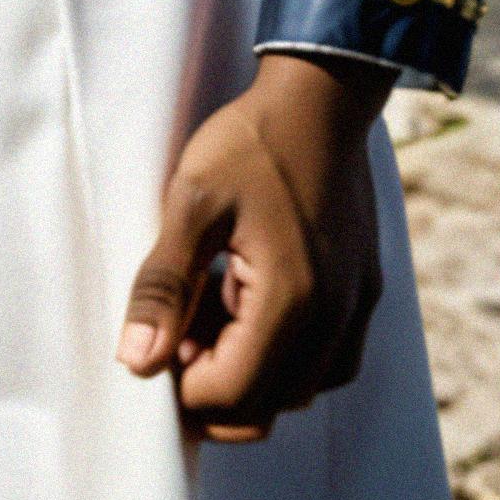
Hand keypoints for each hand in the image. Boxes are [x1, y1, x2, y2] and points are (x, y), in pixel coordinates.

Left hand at [118, 53, 390, 440]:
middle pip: (268, 405)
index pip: (232, 394)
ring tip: (207, 319)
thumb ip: (164, 287)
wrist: (322, 94)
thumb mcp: (192, 203)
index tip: (152, 354)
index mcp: (292, 302)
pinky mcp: (363, 291)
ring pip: (301, 388)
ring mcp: (356, 307)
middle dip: (213, 389)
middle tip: (174, 340)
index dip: (182, 390)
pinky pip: (329, 360)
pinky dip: (287, 357)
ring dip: (250, 375)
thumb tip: (137, 361)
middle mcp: (335, 319)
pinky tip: (248, 310)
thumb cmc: (253, 141)